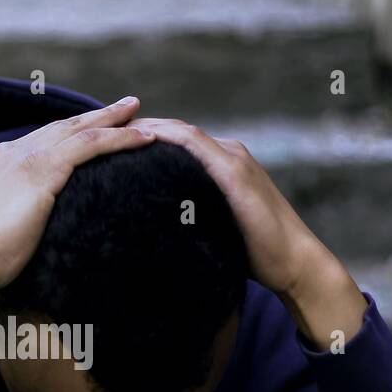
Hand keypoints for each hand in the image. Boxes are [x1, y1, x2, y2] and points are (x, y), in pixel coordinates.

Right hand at [0, 96, 155, 294]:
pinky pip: (92, 145)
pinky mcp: (44, 171)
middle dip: (93, 116)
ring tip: (138, 110)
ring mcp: (27, 159)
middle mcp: (11, 155)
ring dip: (113, 118)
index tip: (87, 130)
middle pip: (61, 128)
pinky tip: (145, 138)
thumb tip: (8, 233)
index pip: (38, 143)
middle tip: (122, 107)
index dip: (66, 135)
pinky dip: (121, 138)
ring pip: (81, 129)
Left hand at [131, 118, 365, 346]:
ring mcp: (234, 160)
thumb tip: (154, 229)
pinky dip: (169, 137)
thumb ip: (190, 218)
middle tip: (98, 131)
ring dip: (146, 127)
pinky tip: (142, 138)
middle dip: (137, 129)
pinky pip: (197, 146)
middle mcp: (229, 154)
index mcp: (223, 164)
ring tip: (110, 130)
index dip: (142, 138)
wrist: (293, 264)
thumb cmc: (255, 255)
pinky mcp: (236, 173)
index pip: (176, 142)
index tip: (108, 143)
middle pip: (174, 132)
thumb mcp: (214, 229)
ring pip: (182, 132)